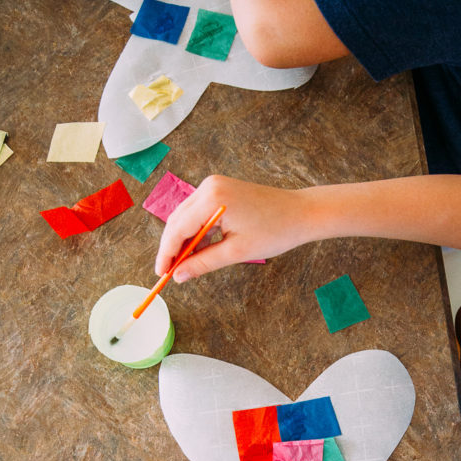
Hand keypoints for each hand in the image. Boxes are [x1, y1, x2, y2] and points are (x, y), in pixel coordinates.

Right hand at [154, 175, 312, 281]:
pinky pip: (197, 211)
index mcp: (212, 199)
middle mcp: (208, 187)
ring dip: (183, 240)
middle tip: (169, 273)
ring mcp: (213, 185)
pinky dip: (195, 231)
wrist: (300, 213)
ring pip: (185, 216)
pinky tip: (198, 249)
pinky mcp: (219, 189)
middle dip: (171, 248)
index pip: (177, 228)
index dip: (166, 253)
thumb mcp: (236, 252)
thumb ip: (203, 263)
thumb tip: (179, 276)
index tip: (160, 274)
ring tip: (184, 265)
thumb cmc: (274, 230)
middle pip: (177, 220)